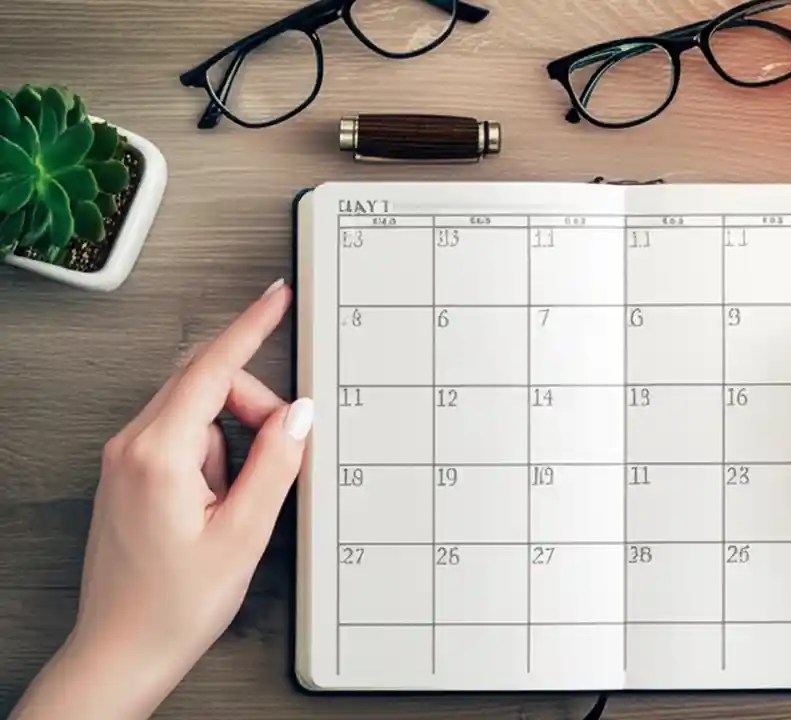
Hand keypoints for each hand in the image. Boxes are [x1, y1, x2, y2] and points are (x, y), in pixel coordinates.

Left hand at [13, 280, 311, 719]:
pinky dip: (213, 455)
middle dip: (253, 406)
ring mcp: (125, 460)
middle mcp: (131, 447)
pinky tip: (218, 503)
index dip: (250, 329)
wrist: (122, 651)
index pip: (211, 369)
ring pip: (196, 412)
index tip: (274, 300)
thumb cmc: (173, 606)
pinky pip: (182, 437)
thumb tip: (298, 414)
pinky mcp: (129, 474)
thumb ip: (275, 464)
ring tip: (237, 500)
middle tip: (283, 448)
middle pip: (206, 385)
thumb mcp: (244, 535)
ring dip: (233, 438)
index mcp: (157, 455)